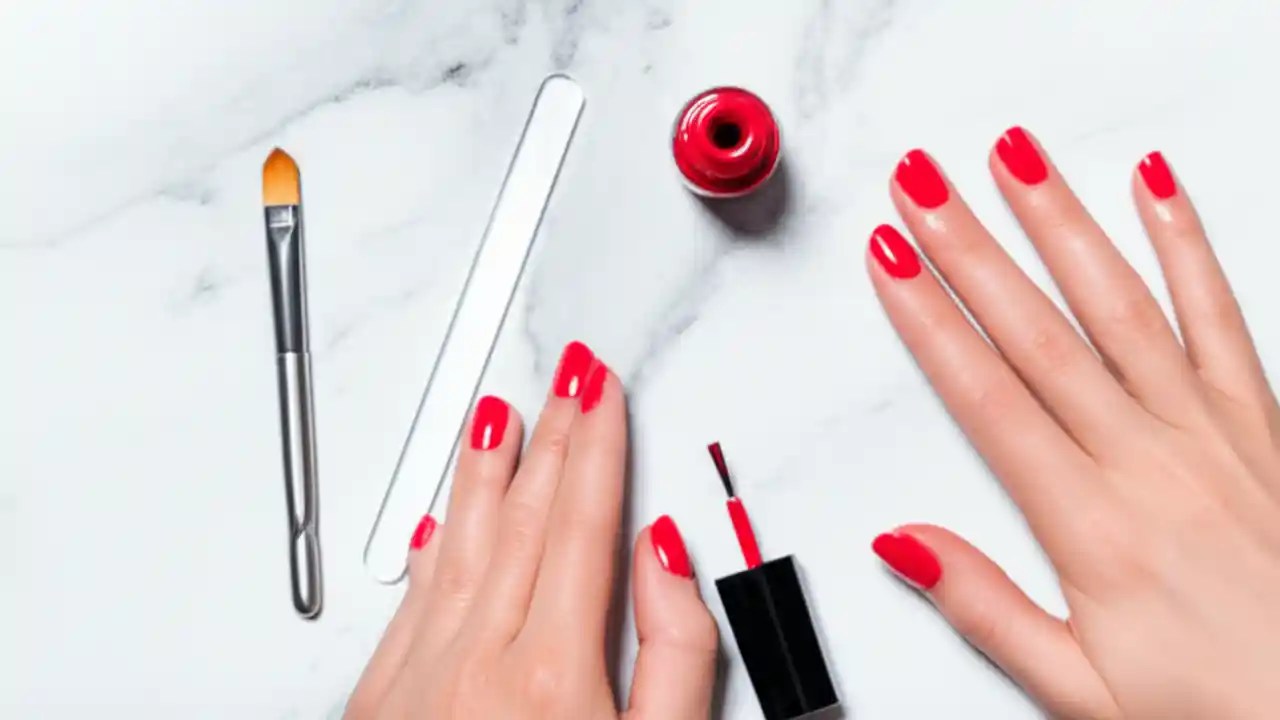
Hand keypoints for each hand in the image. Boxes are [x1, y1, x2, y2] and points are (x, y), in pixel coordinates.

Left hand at [345, 344, 717, 718]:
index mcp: (552, 675)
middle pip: (522, 521)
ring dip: (482, 473)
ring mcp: (419, 682)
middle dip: (551, 438)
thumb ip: (674, 654)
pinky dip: (428, 549)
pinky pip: (406, 604)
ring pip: (456, 547)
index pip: (581, 526)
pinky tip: (439, 518)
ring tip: (495, 416)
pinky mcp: (379, 705)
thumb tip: (662, 557)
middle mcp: (475, 665)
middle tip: (566, 380)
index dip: (596, 448)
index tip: (601, 394)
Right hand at [867, 129, 1279, 717]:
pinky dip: (1188, 245)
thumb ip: (985, 607)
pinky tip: (1155, 188)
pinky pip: (1221, 317)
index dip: (930, 321)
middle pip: (1039, 333)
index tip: (889, 261)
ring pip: (1122, 306)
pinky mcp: (1261, 420)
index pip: (987, 398)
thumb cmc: (1215, 703)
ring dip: (1062, 225)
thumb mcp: (1078, 689)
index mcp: (1092, 525)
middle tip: (923, 183)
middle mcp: (1149, 460)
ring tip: (1016, 160)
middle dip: (971, 248)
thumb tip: (905, 542)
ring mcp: (1210, 431)